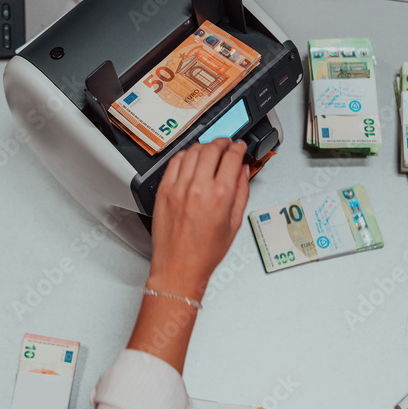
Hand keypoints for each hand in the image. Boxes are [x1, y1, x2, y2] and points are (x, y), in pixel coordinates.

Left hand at [147, 138, 249, 301]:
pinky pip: (174, 162)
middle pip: (212, 148)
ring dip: (204, 146)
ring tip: (209, 150)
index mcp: (220, 195)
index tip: (239, 146)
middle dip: (222, 142)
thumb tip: (243, 172)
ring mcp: (179, 187)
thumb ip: (241, 192)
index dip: (238, 147)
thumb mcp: (234, 224)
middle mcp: (199, 187)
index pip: (231, 157)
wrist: (179, 267)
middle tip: (226, 144)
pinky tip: (190, 159)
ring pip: (192, 151)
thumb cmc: (205, 253)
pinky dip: (185, 155)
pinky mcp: (164, 190)